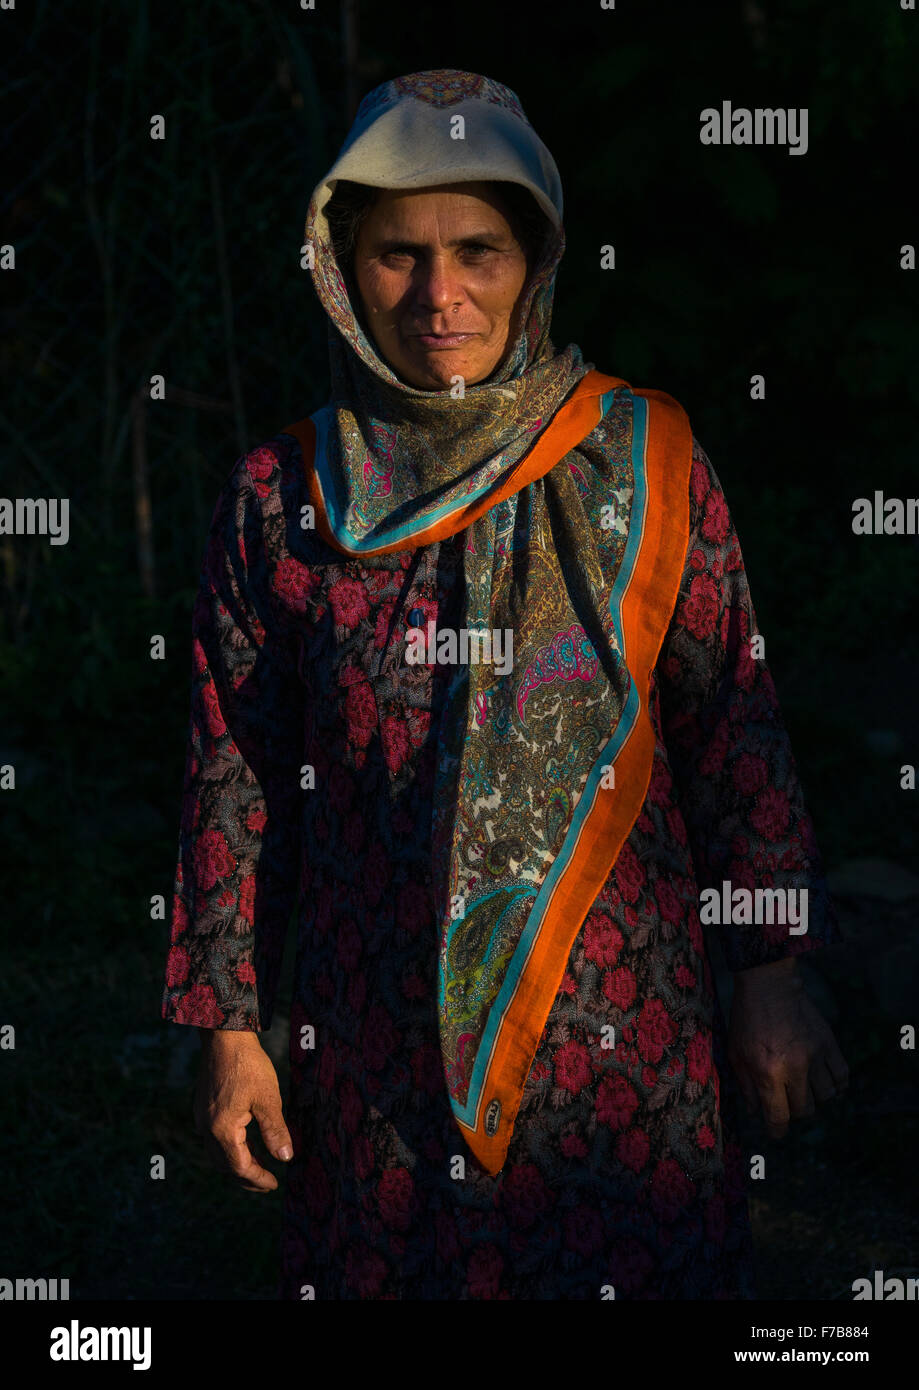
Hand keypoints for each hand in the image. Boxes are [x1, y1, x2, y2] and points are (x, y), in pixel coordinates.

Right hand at [194, 1028, 293, 1191]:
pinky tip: (247, 1142)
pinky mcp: (202, 1107)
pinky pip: (215, 1138)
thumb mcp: (268, 1098)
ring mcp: (201, 1117)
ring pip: (218, 1153)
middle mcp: (206, 1128)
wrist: (224, 1036)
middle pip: (224, 1165)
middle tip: (266, 1183)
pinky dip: (231, 1147)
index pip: (240, 1167)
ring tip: (259, 1165)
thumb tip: (285, 1158)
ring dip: (237, 1163)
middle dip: (246, 1177)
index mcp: (222, 1130)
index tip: (274, 1185)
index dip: (258, 1179)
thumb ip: (275, 1131)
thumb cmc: (247, 1065)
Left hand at [727, 961, 848, 1138]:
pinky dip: (836, 1084)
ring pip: (826, 1097)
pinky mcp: (829, 1043)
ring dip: (815, 1097)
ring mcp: (815, 1056)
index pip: (778, 1117)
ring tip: (804, 1087)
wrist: (768, 985)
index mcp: (767, 1072)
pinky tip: (824, 1080)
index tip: (776, 1132)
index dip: (777, 1131)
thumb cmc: (747, 1018)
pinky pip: (842, 1076)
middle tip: (786, 1100)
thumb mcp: (735, 1052)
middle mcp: (795, 1068)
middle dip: (793, 1111)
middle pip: (804, 1110)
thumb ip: (745, 1085)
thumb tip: (756, 1112)